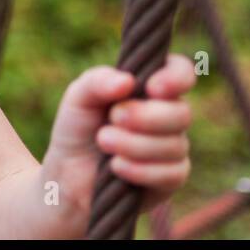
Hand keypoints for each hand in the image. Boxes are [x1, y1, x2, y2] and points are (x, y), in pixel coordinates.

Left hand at [41, 53, 194, 229]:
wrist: (67, 175)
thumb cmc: (77, 129)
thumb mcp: (78, 98)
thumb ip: (97, 81)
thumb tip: (127, 81)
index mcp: (148, 89)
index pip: (180, 71)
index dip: (175, 77)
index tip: (152, 88)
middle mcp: (167, 116)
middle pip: (181, 113)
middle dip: (145, 117)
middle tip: (113, 118)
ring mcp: (173, 148)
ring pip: (174, 145)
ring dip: (132, 144)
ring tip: (103, 142)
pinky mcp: (171, 178)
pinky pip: (171, 173)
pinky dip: (138, 169)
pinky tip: (115, 167)